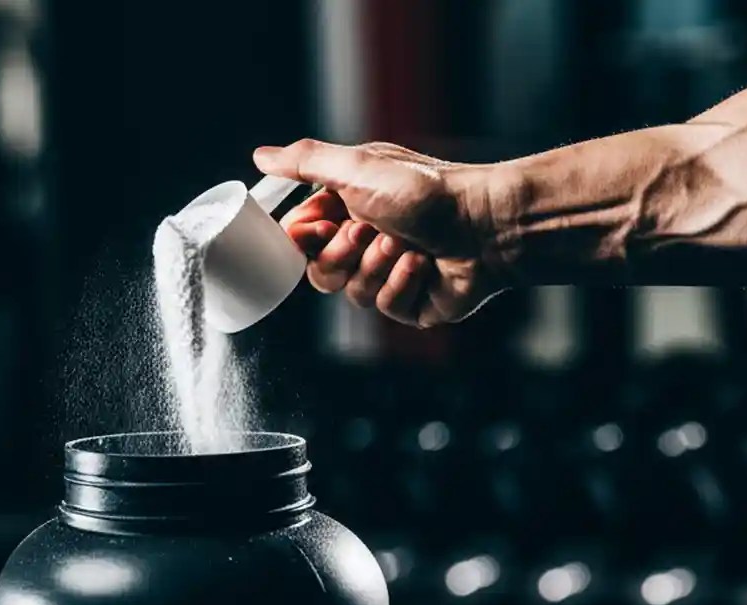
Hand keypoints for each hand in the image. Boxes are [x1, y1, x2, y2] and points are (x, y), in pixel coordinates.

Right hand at [253, 139, 509, 327]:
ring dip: (376, 266)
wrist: (485, 223)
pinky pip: (386, 307)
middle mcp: (366, 243)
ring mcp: (389, 276)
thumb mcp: (358, 166)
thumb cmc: (427, 189)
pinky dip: (403, 282)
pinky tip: (423, 263)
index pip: (300, 237)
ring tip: (404, 242)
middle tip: (368, 230)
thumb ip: (306, 162)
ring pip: (351, 293)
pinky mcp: (412, 304)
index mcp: (348, 209)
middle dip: (342, 253)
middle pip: (320, 272)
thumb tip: (260, 155)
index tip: (318, 226)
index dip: (303, 239)